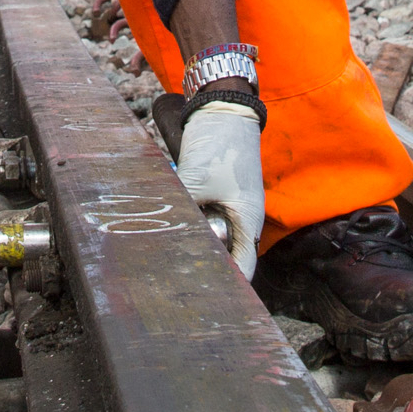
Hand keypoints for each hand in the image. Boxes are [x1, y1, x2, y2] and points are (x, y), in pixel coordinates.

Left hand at [176, 93, 265, 276]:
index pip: (244, 267)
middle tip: (180, 287)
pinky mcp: (215, 194)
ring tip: (170, 263)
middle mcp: (241, 217)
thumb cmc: (220, 143)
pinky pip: (202, 218)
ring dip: (195, 245)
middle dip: (206, 269)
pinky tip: (169, 231)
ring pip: (211, 237)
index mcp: (249, 220)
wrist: (222, 107)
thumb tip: (162, 235)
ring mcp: (228, 206)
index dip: (230, 288)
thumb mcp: (196, 179)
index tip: (210, 304)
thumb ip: (181, 209)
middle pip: (226, 256)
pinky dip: (189, 225)